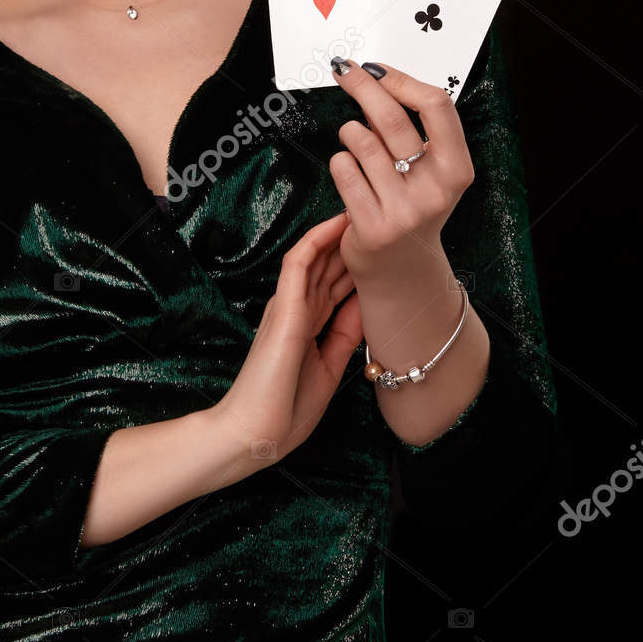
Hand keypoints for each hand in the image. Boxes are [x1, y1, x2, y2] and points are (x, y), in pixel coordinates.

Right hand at [213, 211, 364, 470]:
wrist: (257, 433)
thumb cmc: (287, 410)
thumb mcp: (329, 368)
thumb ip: (345, 337)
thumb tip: (368, 309)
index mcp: (307, 326)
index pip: (335, 286)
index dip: (358, 265)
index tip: (385, 249)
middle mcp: (296, 310)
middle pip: (328, 266)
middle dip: (352, 243)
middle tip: (377, 217)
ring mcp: (288, 306)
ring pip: (314, 257)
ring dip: (336, 233)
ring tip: (359, 208)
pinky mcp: (283, 308)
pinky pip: (298, 263)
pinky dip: (316, 240)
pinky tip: (335, 223)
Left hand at [328, 60, 474, 286]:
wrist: (401, 269)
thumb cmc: (411, 207)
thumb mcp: (428, 172)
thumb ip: (412, 132)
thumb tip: (376, 81)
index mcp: (456, 169)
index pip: (436, 106)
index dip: (402, 80)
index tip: (377, 69)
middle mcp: (435, 190)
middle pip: (393, 119)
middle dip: (363, 87)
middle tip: (344, 70)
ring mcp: (403, 210)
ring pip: (362, 142)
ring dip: (350, 131)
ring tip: (353, 137)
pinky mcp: (371, 226)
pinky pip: (344, 170)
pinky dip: (340, 160)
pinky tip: (348, 168)